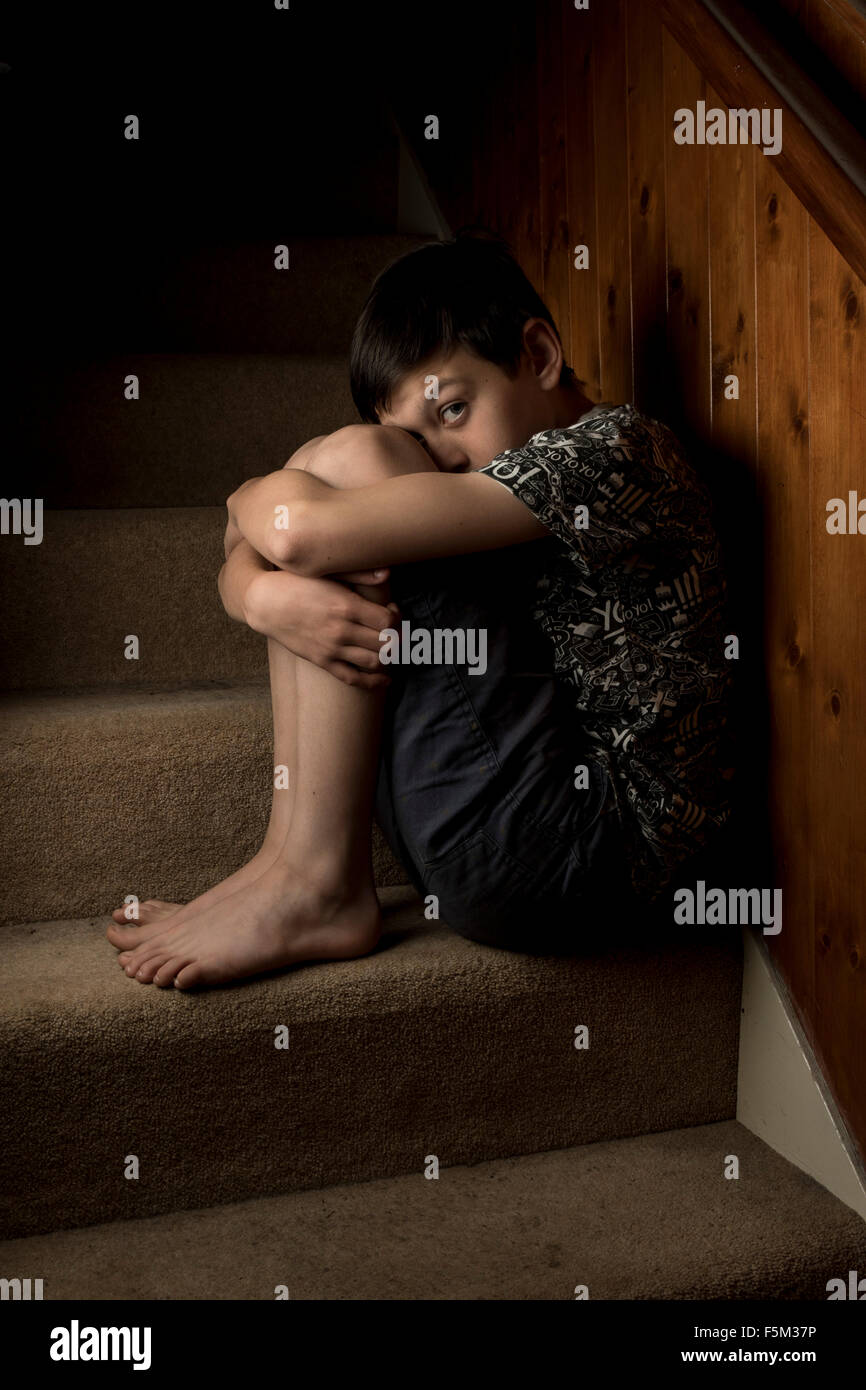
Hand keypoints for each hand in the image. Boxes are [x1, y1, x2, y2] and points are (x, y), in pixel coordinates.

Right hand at [242, 567, 398, 688]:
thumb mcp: (327, 573)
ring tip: (389, 648)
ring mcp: (332, 649)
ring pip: (375, 661)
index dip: (396, 617)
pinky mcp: (322, 661)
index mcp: (347, 606)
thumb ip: (359, 574)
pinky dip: (373, 682)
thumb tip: (387, 573)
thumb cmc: (296, 584)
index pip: (388, 620)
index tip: (392, 610)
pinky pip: (353, 678)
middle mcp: (342, 630)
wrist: (265, 604)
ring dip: (388, 657)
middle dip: (396, 636)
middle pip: (386, 642)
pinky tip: (385, 680)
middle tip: (394, 630)